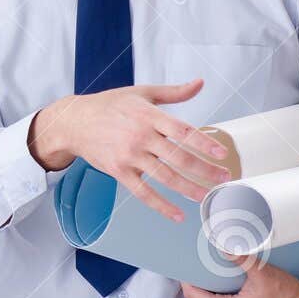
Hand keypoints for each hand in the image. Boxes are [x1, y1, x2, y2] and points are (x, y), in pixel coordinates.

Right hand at [29, 79, 232, 221]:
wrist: (74, 122)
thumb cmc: (109, 105)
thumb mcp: (142, 93)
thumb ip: (174, 92)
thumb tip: (199, 83)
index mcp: (148, 116)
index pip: (182, 130)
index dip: (204, 143)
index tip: (222, 153)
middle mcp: (140, 136)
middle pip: (178, 157)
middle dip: (204, 170)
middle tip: (224, 177)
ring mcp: (129, 156)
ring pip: (164, 177)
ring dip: (189, 189)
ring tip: (207, 196)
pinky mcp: (119, 172)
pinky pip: (143, 193)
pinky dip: (161, 206)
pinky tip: (178, 214)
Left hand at [181, 255, 298, 297]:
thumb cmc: (287, 297)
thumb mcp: (262, 273)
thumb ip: (242, 258)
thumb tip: (225, 245)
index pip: (194, 296)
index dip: (187, 280)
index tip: (185, 267)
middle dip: (200, 286)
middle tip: (201, 268)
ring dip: (213, 294)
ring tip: (215, 277)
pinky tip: (231, 289)